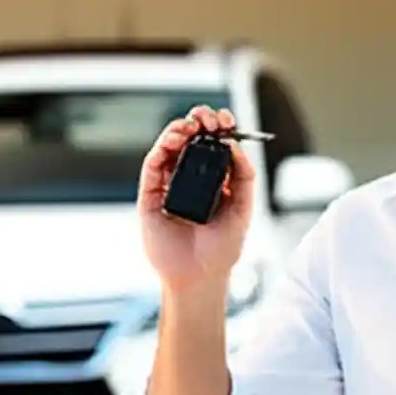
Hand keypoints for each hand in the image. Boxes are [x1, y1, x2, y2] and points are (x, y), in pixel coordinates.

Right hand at [138, 105, 256, 289]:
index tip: (226, 120)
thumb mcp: (244, 208)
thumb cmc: (222, 248)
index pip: (213, 144)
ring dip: (178, 130)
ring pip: (169, 148)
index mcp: (213, 180)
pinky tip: (174, 141)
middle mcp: (190, 179)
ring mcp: (168, 186)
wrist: (201, 276)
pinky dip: (161, 148)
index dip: (218, 128)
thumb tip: (235, 146)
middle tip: (206, 118)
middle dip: (198, 122)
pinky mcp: (150, 197)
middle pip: (190, 140)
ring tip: (190, 127)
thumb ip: (244, 176)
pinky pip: (152, 166)